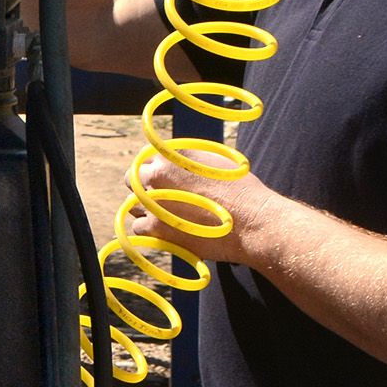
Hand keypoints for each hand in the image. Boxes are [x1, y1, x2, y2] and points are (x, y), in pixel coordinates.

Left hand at [118, 147, 285, 275]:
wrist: (254, 221)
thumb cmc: (243, 192)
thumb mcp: (216, 163)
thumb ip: (189, 161)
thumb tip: (176, 163)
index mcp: (172, 154)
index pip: (146, 158)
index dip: (154, 170)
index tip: (161, 181)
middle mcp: (158, 173)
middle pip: (132, 179)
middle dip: (143, 188)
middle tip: (158, 200)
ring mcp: (153, 200)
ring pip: (132, 204)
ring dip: (146, 210)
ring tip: (166, 218)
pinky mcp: (155, 226)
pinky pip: (138, 227)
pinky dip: (150, 231)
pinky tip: (167, 232)